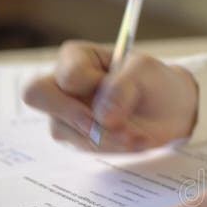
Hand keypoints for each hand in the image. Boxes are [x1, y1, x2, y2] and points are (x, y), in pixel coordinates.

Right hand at [23, 40, 198, 151]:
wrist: (170, 109)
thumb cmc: (153, 81)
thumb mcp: (145, 71)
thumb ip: (122, 86)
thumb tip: (101, 117)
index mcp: (77, 57)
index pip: (67, 73)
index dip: (90, 86)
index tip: (117, 92)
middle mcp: (62, 83)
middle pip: (36, 95)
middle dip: (74, 115)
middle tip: (109, 126)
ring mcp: (65, 113)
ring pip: (63, 130)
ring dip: (104, 137)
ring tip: (137, 136)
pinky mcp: (77, 138)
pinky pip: (83, 148)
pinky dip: (112, 148)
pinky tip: (134, 141)